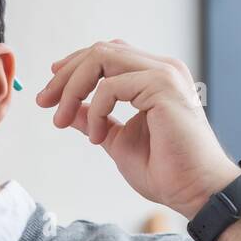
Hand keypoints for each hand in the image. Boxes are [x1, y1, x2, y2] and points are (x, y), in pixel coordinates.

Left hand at [36, 38, 235, 218]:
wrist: (195, 190)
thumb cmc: (166, 171)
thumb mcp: (116, 141)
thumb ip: (94, 120)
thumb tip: (69, 110)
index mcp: (153, 78)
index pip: (107, 54)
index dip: (74, 67)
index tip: (49, 93)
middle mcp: (161, 69)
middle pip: (100, 50)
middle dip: (65, 75)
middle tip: (44, 102)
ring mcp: (164, 74)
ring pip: (102, 56)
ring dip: (73, 87)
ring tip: (61, 119)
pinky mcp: (163, 86)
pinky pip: (111, 85)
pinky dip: (94, 109)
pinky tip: (95, 136)